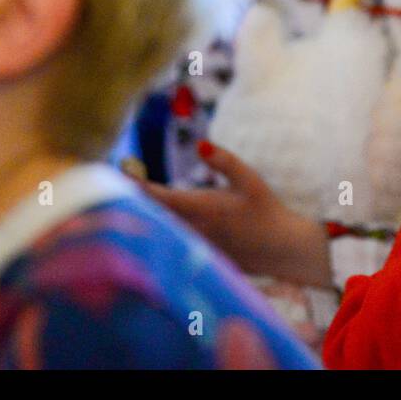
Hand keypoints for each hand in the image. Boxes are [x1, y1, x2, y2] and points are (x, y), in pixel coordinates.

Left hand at [133, 142, 332, 287]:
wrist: (282, 250)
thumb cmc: (267, 211)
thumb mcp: (250, 181)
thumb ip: (225, 161)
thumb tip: (200, 143)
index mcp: (203, 208)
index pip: (161, 197)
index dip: (138, 185)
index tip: (121, 171)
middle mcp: (194, 229)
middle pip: (154, 216)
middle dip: (134, 200)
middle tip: (117, 182)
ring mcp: (196, 246)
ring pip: (162, 231)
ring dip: (145, 216)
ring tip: (126, 201)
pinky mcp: (201, 257)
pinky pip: (175, 244)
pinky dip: (162, 232)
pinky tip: (152, 224)